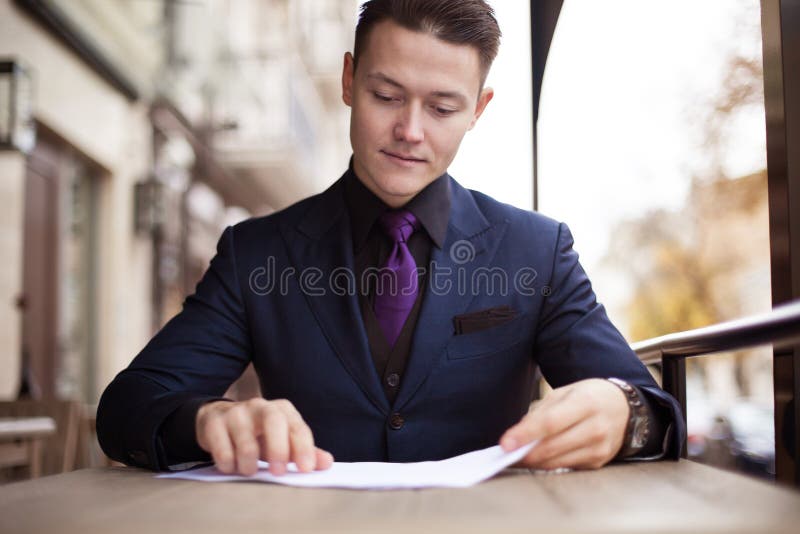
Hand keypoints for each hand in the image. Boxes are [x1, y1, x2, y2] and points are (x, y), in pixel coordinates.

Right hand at [196, 398, 333, 475]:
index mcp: (282, 410)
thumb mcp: (282, 440)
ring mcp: (235, 412)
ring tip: (249, 471)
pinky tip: (230, 466)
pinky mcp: (214, 422)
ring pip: (246, 441)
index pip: (297, 426)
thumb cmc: (257, 434)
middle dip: (279, 449)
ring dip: (249, 464)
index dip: (303, 448)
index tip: (306, 469)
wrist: (218, 418)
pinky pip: (222, 449)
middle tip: (278, 473)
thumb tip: (326, 463)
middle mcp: (260, 406)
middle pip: (274, 421)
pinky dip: (228, 464)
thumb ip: (304, 451)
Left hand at [499, 378, 628, 469]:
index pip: (550, 423)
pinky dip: (548, 464)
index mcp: (585, 403)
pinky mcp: (598, 462)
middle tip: (507, 453)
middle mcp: (595, 427)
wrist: (622, 408)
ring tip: (518, 456)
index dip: (525, 435)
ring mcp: (599, 447)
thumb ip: (540, 413)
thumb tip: (517, 434)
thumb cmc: (589, 397)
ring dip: (534, 461)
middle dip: (525, 453)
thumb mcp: (564, 393)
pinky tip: (538, 458)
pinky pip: (566, 467)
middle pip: (552, 447)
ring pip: (557, 461)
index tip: (505, 444)